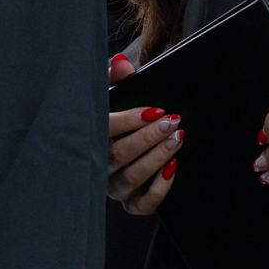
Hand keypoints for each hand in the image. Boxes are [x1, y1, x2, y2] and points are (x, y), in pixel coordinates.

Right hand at [107, 53, 182, 215]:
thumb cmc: (116, 116)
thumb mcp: (112, 94)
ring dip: (156, 158)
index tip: (156, 110)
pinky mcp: (130, 203)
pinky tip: (173, 168)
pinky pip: (143, 204)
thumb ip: (115, 77)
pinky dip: (159, 189)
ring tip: (177, 139)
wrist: (123, 142)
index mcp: (90, 138)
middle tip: (172, 121)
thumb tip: (122, 63)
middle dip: (149, 137)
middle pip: (119, 154)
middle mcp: (98, 165)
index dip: (130, 121)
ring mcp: (113, 187)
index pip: (106, 130)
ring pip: (132, 177)